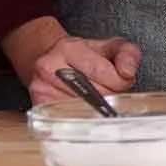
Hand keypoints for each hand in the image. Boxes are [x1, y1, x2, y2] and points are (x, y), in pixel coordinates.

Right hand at [19, 27, 139, 106]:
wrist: (56, 61)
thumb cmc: (87, 56)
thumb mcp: (112, 47)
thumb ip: (128, 54)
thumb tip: (127, 72)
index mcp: (69, 48)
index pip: (102, 71)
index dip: (120, 81)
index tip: (121, 80)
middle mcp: (49, 67)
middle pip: (92, 93)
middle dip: (108, 95)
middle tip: (110, 91)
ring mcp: (40, 88)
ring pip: (79, 108)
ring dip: (95, 108)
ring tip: (96, 97)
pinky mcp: (37, 106)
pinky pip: (66, 118)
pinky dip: (81, 117)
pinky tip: (85, 109)